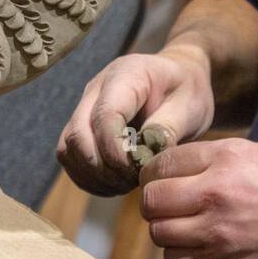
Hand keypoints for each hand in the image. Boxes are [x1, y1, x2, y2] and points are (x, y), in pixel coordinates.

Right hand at [56, 43, 214, 195]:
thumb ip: (166, 129)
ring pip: (68, 148)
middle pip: (78, 134)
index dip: (115, 150)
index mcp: (126, 75)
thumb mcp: (189, 105)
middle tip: (132, 181)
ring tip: (125, 183)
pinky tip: (115, 183)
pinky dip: (88, 177)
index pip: (104, 115)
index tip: (137, 170)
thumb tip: (143, 159)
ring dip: (92, 174)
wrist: (180, 79)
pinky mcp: (82, 126)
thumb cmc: (186, 90)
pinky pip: (70, 157)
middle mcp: (96, 89)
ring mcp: (85, 107)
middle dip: (101, 167)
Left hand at [140, 137, 257, 258]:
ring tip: (183, 223)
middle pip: (152, 201)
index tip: (157, 178)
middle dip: (153, 201)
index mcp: (226, 160)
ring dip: (166, 229)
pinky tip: (199, 243)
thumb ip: (209, 158)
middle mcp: (217, 195)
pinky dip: (182, 253)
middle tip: (164, 202)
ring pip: (160, 234)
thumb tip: (167, 165)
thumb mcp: (254, 154)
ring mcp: (218, 235)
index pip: (161, 164)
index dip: (152, 172)